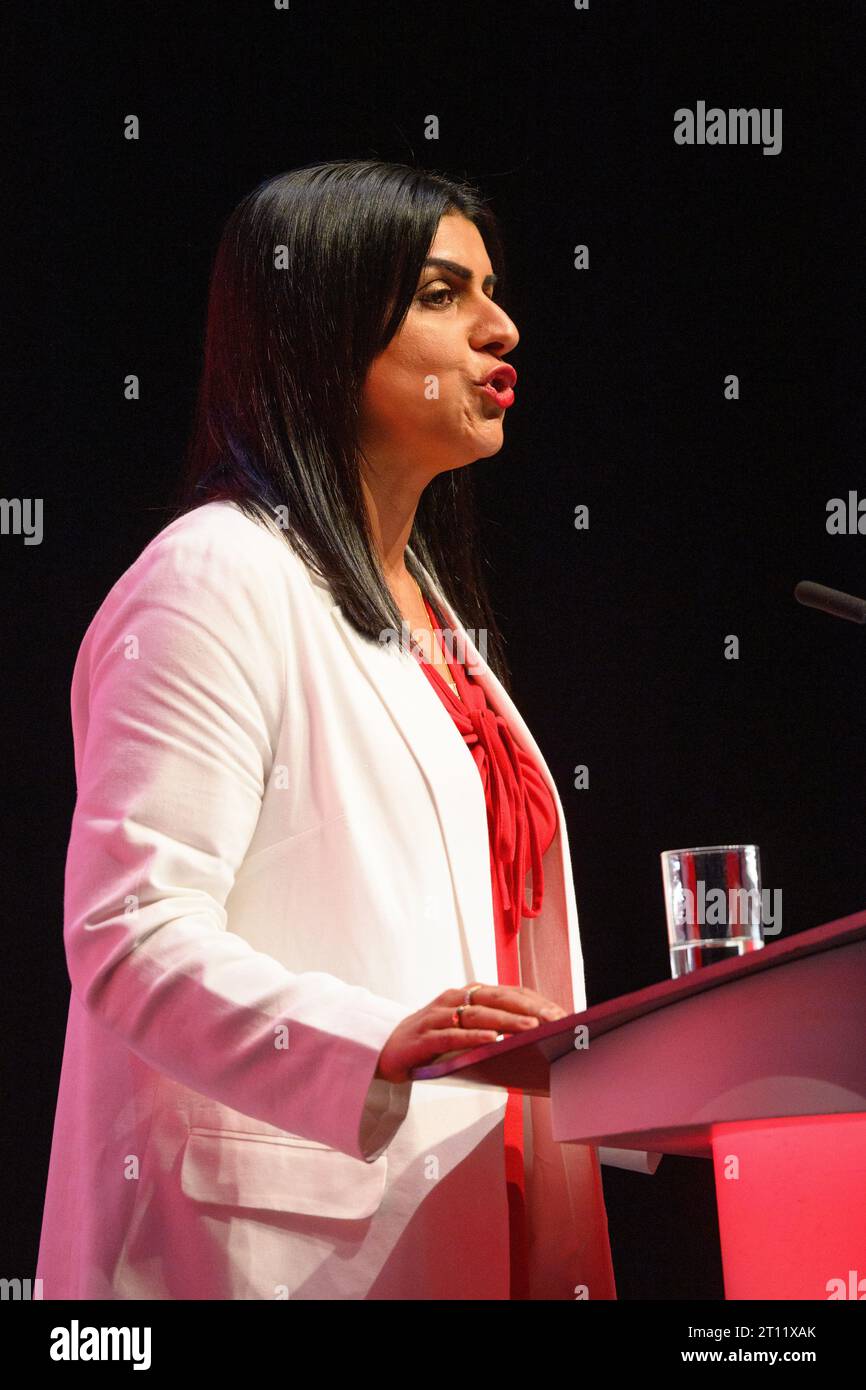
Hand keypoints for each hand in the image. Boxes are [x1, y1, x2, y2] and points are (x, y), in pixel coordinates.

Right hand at [374, 983, 568, 1083]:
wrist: (386, 1049)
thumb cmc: (431, 1038)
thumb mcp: (463, 1026)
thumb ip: (490, 1024)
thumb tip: (533, 1033)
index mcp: (466, 994)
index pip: (507, 992)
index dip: (535, 1001)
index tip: (560, 1013)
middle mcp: (453, 999)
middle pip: (497, 999)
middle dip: (529, 1009)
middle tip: (554, 1019)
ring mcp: (437, 1016)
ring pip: (478, 1015)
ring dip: (506, 1021)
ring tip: (531, 1028)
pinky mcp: (424, 1037)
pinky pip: (452, 1036)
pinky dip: (473, 1037)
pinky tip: (491, 1040)